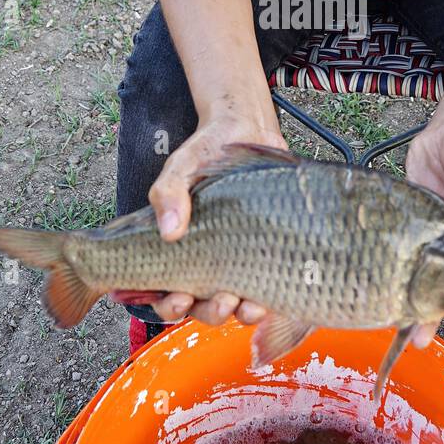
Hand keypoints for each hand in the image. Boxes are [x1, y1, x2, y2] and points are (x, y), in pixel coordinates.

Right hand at [146, 115, 287, 328]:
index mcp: (179, 251)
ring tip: (250, 306)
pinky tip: (276, 299)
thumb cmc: (204, 152)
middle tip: (223, 300)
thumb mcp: (180, 168)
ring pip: (237, 305)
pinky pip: (271, 289)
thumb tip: (169, 230)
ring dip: (242, 313)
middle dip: (212, 311)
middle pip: (204, 308)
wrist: (245, 130)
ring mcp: (239, 262)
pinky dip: (273, 301)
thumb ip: (169, 194)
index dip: (170, 306)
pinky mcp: (270, 255)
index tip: (179, 297)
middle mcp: (208, 263)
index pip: (167, 294)